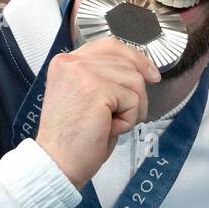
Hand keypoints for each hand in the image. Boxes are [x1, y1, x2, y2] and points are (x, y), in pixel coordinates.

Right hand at [35, 38, 161, 187]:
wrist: (57, 162)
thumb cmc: (74, 136)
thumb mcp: (86, 95)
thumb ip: (103, 76)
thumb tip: (140, 68)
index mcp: (66, 62)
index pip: (110, 45)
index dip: (135, 58)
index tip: (151, 74)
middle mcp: (71, 62)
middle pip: (129, 63)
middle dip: (135, 93)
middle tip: (119, 115)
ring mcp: (83, 73)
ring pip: (136, 81)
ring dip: (132, 108)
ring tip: (109, 123)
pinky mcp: (96, 89)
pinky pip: (134, 100)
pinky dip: (128, 120)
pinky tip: (107, 129)